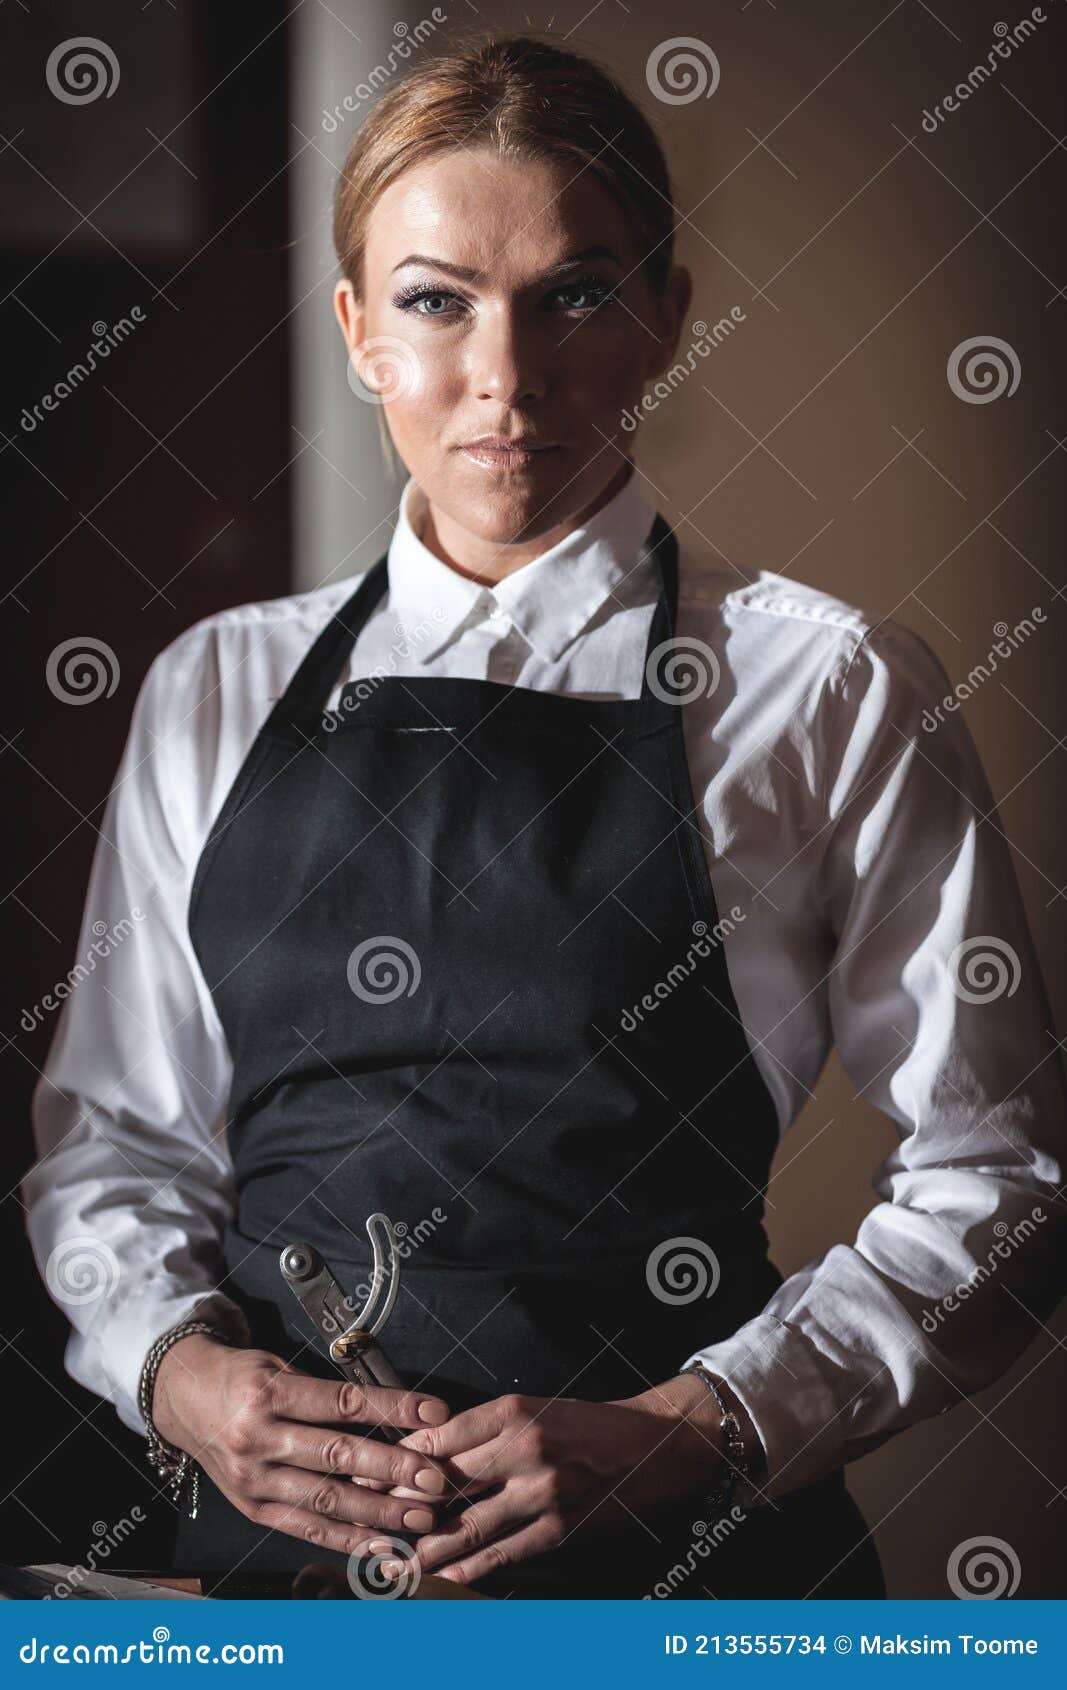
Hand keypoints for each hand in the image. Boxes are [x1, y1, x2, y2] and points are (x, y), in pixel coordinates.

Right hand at [151, 1334, 453, 1554]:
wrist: (181, 1399)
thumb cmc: (242, 1378)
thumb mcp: (280, 1368)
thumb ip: (327, 1392)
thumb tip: (393, 1414)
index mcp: (269, 1395)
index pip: (344, 1402)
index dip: (394, 1408)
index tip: (436, 1413)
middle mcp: (258, 1439)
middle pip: (338, 1456)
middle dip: (393, 1470)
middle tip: (435, 1479)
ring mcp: (253, 1480)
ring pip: (325, 1499)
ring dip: (378, 1512)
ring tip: (420, 1516)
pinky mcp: (252, 1509)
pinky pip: (305, 1527)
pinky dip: (345, 1539)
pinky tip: (380, 1544)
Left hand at [386, 1372, 724, 1585]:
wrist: (650, 1444)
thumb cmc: (585, 1424)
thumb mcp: (533, 1408)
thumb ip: (484, 1429)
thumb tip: (427, 1454)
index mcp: (512, 1410)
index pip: (439, 1438)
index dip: (399, 1462)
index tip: (370, 1475)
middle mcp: (524, 1448)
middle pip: (445, 1481)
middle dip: (403, 1506)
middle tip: (370, 1522)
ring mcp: (541, 1492)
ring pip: (467, 1526)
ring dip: (426, 1548)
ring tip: (394, 1562)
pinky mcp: (557, 1527)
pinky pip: (501, 1553)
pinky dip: (467, 1569)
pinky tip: (442, 1580)